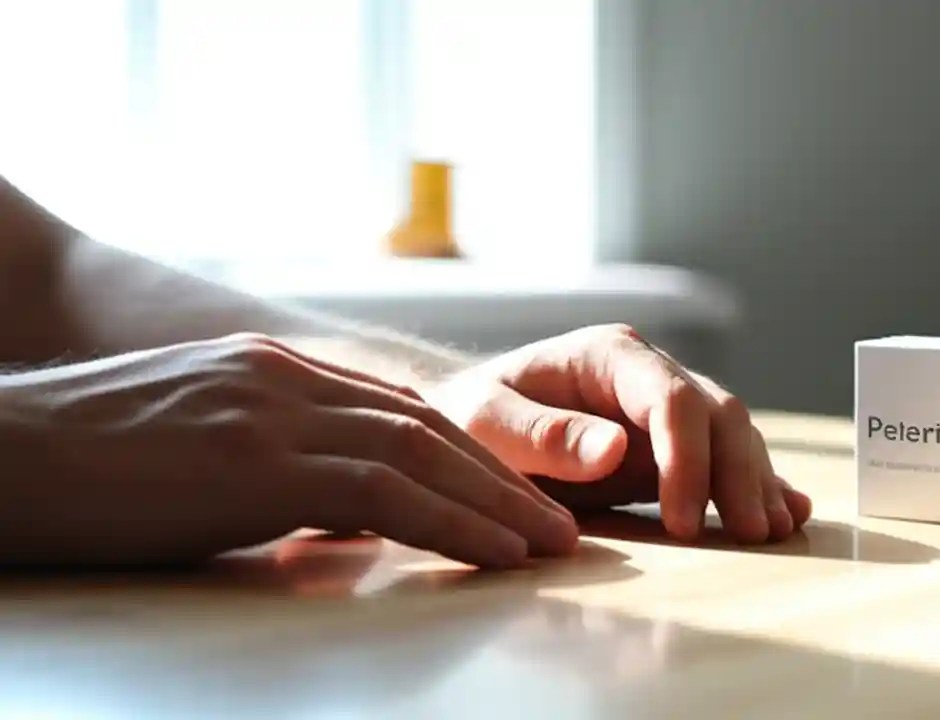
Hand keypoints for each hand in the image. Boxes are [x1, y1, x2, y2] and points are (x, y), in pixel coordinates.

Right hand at [0, 333, 576, 567]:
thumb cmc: (81, 468)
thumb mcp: (195, 452)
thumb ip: (272, 469)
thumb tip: (333, 524)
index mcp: (272, 370)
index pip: (397, 410)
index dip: (464, 456)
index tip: (509, 496)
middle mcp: (284, 376)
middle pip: (425, 425)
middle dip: (500, 477)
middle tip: (560, 523)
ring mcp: (271, 410)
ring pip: (420, 452)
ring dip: (496, 502)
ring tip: (552, 545)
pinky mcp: (254, 458)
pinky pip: (384, 490)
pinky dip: (453, 520)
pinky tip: (497, 552)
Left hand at [429, 324, 811, 543]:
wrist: (470, 425)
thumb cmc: (472, 417)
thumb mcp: (484, 422)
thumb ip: (542, 434)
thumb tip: (616, 448)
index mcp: (607, 356)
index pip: (668, 397)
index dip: (685, 457)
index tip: (682, 520)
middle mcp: (648, 374)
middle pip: (716, 413)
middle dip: (737, 473)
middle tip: (750, 533)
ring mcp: (668, 408)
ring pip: (734, 434)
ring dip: (756, 481)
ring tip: (775, 530)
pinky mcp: (675, 445)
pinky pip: (728, 457)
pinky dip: (760, 483)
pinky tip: (789, 510)